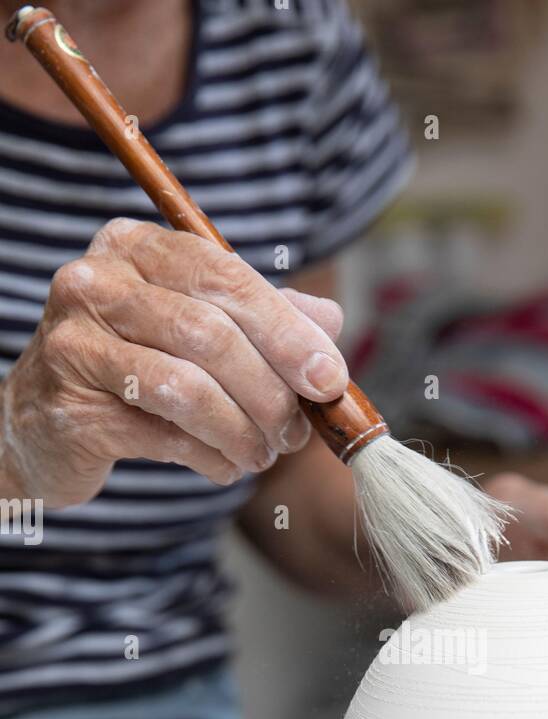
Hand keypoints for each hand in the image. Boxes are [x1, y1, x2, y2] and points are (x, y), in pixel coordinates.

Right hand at [0, 218, 345, 505]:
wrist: (41, 426)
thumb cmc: (132, 370)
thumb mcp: (196, 331)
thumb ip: (261, 319)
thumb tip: (330, 321)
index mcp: (136, 247)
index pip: (225, 276)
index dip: (287, 331)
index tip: (329, 378)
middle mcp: (97, 282)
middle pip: (211, 334)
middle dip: (270, 392)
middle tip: (297, 433)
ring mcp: (75, 342)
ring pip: (189, 388)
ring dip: (244, 432)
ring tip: (263, 455)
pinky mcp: (70, 407)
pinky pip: (164, 434)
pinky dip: (212, 457)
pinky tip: (225, 467)